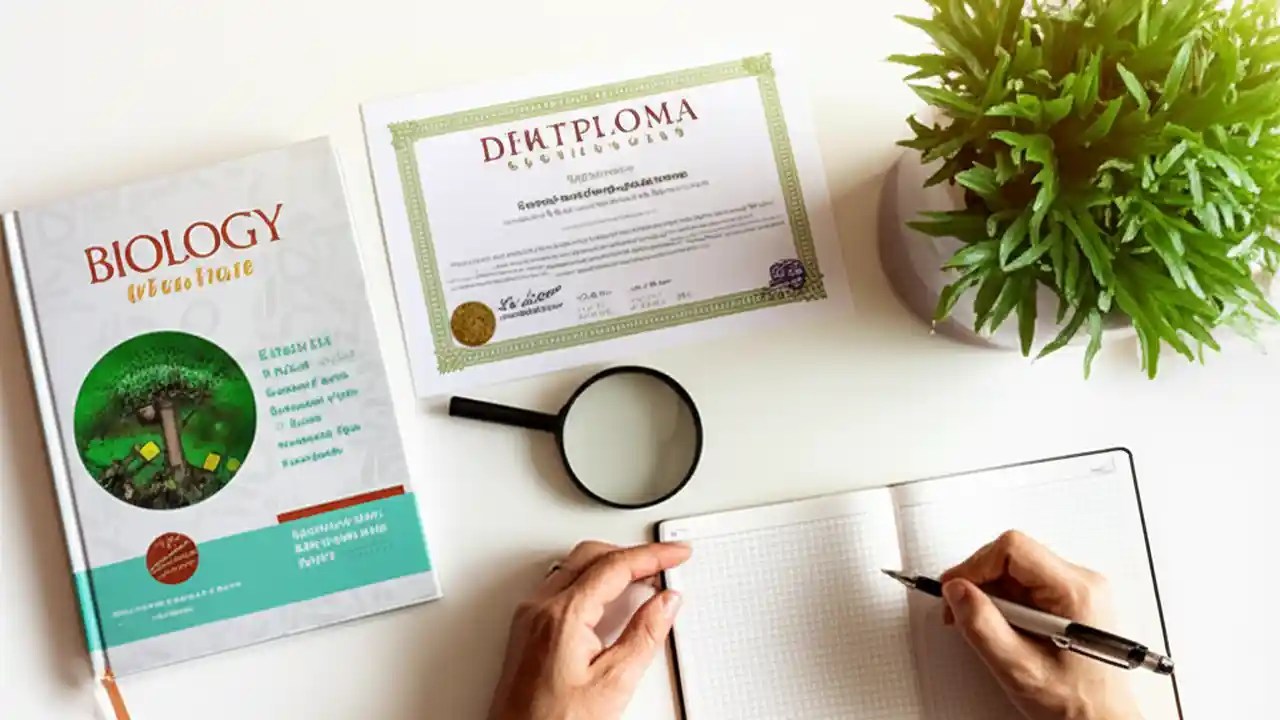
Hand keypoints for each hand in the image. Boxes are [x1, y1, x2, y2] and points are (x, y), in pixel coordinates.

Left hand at [487, 541, 690, 719]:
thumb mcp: (613, 683)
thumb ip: (644, 635)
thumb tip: (666, 602)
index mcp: (562, 615)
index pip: (614, 566)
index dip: (651, 555)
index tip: (676, 554)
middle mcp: (539, 609)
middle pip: (591, 556)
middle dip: (631, 554)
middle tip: (664, 564)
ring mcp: (529, 618)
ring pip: (573, 567)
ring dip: (609, 565)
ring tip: (643, 580)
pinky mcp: (526, 631)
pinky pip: (560, 587)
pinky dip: (590, 582)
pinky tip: (609, 599)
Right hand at [941, 531, 1142, 719]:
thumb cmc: (1077, 704)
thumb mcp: (1019, 669)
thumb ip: (983, 627)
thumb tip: (957, 591)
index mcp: (1076, 592)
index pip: (1014, 549)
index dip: (975, 565)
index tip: (955, 588)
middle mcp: (1082, 583)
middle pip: (1012, 556)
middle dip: (978, 580)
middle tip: (959, 610)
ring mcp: (1077, 590)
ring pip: (1015, 569)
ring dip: (990, 593)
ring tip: (984, 627)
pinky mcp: (1069, 599)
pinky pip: (1025, 584)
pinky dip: (1004, 602)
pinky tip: (1003, 628)